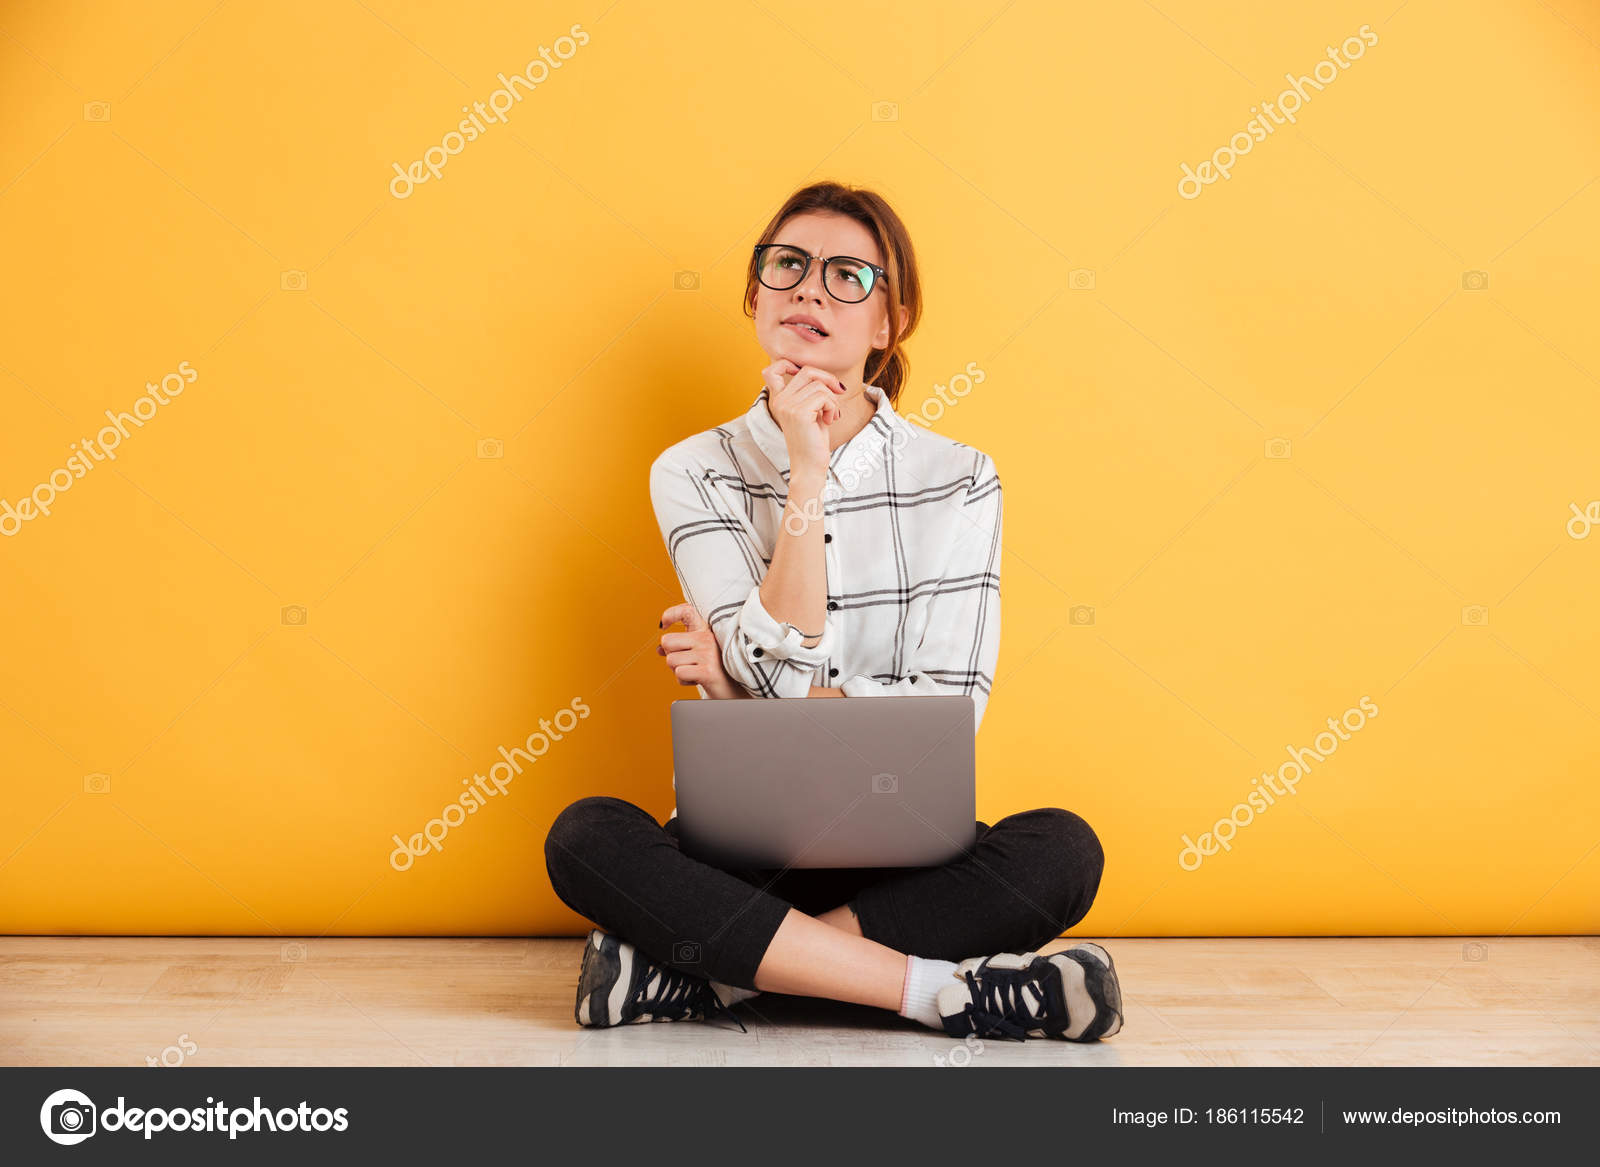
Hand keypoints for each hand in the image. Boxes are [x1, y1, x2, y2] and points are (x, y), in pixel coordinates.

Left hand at [658, 602, 743, 698]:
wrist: (733, 689)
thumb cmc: (714, 670)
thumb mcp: (698, 653)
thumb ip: (679, 648)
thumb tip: (658, 649)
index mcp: (705, 630)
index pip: (686, 611)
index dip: (670, 614)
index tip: (664, 624)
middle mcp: (706, 638)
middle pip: (667, 641)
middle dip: (670, 655)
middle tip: (685, 662)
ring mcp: (707, 654)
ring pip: (670, 660)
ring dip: (678, 671)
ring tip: (694, 672)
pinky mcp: (707, 671)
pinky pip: (679, 673)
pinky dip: (684, 681)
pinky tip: (697, 679)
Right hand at [762, 359, 845, 474]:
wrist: (809, 466)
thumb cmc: (812, 440)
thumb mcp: (810, 411)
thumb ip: (811, 392)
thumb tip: (829, 378)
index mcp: (778, 399)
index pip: (772, 370)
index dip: (789, 363)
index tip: (809, 375)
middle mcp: (779, 401)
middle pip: (807, 371)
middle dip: (828, 379)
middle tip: (838, 393)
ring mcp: (787, 406)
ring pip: (819, 385)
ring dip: (833, 400)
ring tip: (831, 415)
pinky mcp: (799, 413)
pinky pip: (825, 397)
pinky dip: (833, 407)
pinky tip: (830, 420)